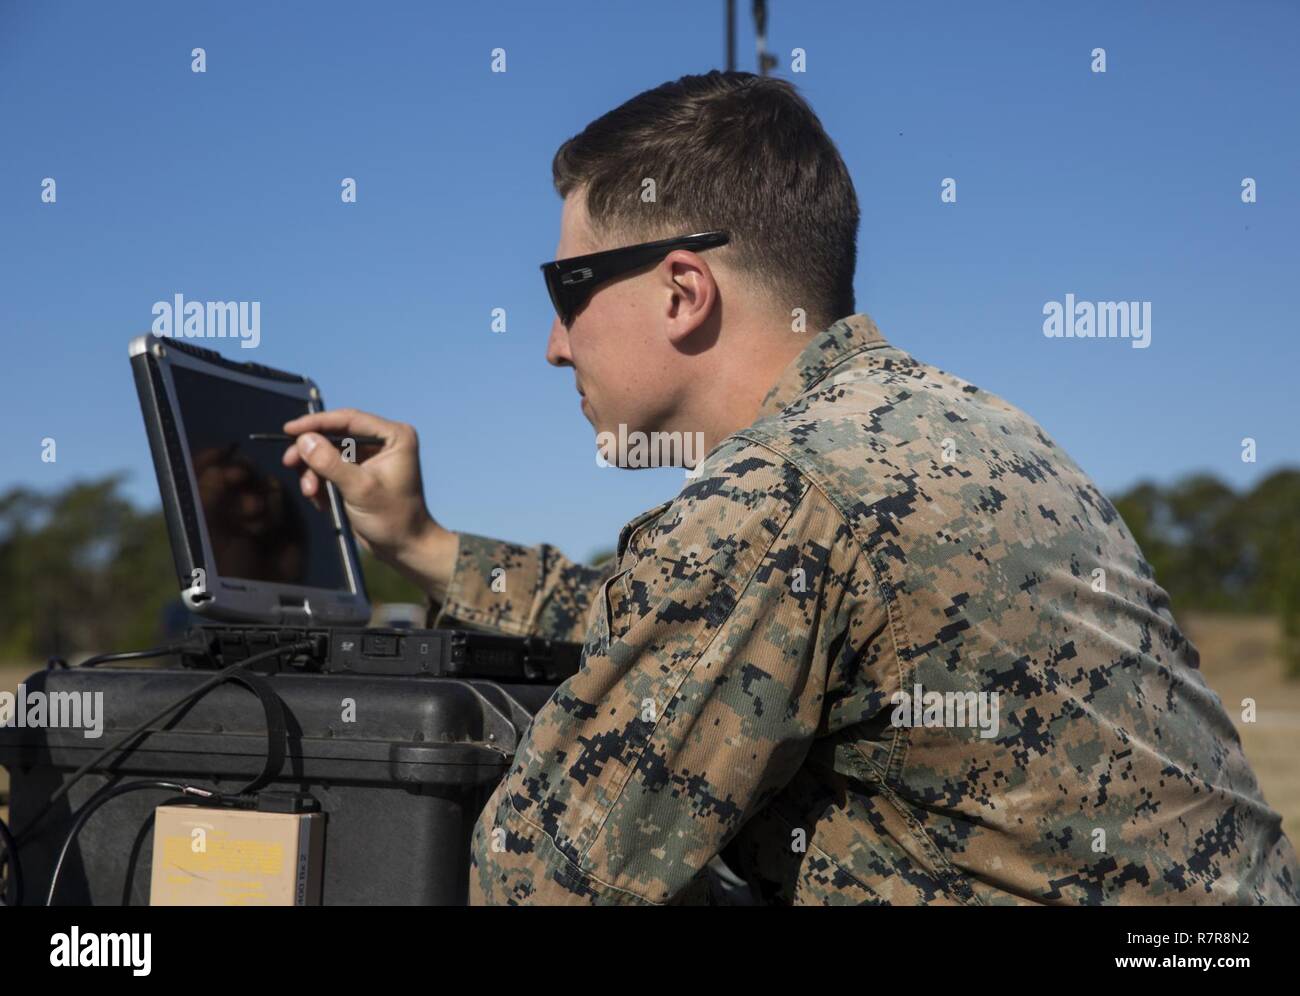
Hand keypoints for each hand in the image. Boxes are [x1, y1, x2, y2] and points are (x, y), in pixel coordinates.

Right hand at [281, 408, 457, 595]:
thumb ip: (330, 463)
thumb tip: (304, 440)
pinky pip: (331, 468)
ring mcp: (371, 457)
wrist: (404, 548)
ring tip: (311, 493)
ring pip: (329, 453)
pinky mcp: (360, 473)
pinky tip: (321, 501)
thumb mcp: (359, 489)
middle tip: (290, 464)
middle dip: (311, 452)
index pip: (349, 420)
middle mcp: (384, 442)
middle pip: (335, 435)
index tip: (289, 430)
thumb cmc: (393, 519)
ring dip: (314, 472)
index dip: (316, 423)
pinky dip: (321, 482)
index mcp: (394, 436)